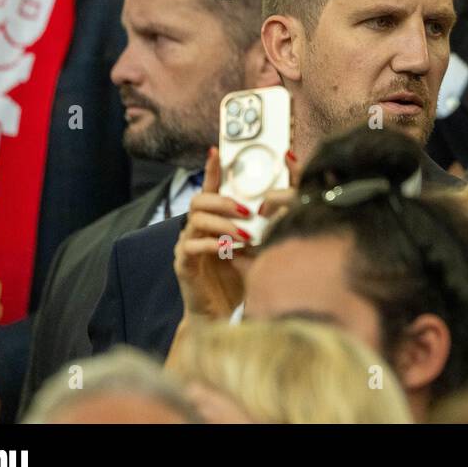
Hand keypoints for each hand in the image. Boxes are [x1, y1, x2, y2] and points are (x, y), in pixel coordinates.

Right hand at [174, 147, 253, 320]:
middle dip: (224, 201)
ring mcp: (187, 247)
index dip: (212, 170)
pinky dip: (212, 245)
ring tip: (244, 234)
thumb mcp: (255, 248)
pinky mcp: (184, 266)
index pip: (210, 190)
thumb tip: (283, 206)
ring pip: (195, 221)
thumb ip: (262, 228)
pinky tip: (229, 250)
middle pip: (199, 200)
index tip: (216, 151)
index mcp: (212, 222)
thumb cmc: (238, 279)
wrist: (221, 315)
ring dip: (222, 224)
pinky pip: (191, 247)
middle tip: (247, 211)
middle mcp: (196, 231)